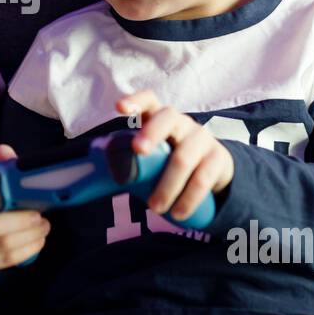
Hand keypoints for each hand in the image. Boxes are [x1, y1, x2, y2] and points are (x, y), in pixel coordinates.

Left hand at [117, 89, 233, 222]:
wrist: (215, 170)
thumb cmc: (170, 161)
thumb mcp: (154, 156)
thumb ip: (131, 158)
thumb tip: (95, 173)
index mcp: (160, 118)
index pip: (149, 100)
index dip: (136, 100)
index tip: (119, 107)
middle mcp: (182, 123)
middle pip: (168, 119)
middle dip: (151, 133)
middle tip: (137, 151)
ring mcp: (202, 138)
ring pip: (182, 158)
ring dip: (166, 185)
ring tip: (154, 208)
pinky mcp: (218, 158)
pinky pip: (202, 179)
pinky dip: (187, 199)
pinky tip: (177, 214)